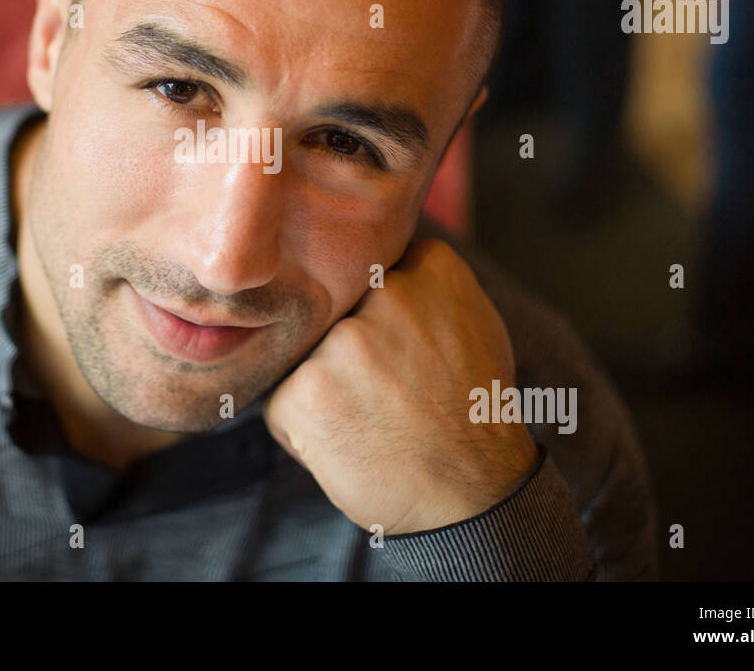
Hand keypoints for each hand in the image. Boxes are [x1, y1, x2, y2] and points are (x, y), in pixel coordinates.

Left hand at [262, 238, 537, 534]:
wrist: (473, 494)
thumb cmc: (470, 409)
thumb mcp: (472, 319)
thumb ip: (422, 281)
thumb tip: (375, 259)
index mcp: (431, 268)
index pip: (367, 266)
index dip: (373, 312)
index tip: (398, 345)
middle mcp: (385, 293)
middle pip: (331, 307)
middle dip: (344, 346)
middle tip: (382, 388)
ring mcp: (343, 340)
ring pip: (303, 350)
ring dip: (321, 384)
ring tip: (367, 416)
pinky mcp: (304, 388)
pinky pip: (281, 397)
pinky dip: (302, 425)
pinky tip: (346, 440)